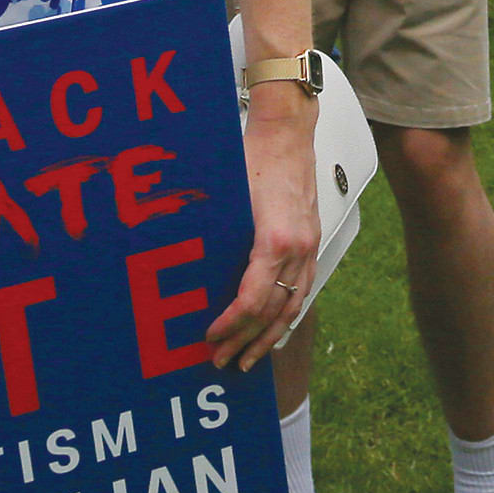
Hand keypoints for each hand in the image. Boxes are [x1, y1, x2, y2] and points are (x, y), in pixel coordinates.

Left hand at [204, 93, 322, 369]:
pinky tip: (275, 328)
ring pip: (293, 305)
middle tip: (222, 361)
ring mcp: (309, 245)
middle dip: (246, 340)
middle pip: (274, 311)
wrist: (288, 131)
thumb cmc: (255, 155)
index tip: (210, 337)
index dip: (230, 325)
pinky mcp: (311, 240)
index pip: (253, 300)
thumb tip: (182, 274)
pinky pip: (302, 289)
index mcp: (274, 239)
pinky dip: (288, 314)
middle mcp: (298, 247)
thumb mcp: (227, 198)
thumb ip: (214, 237)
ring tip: (250, 359)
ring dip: (269, 336)